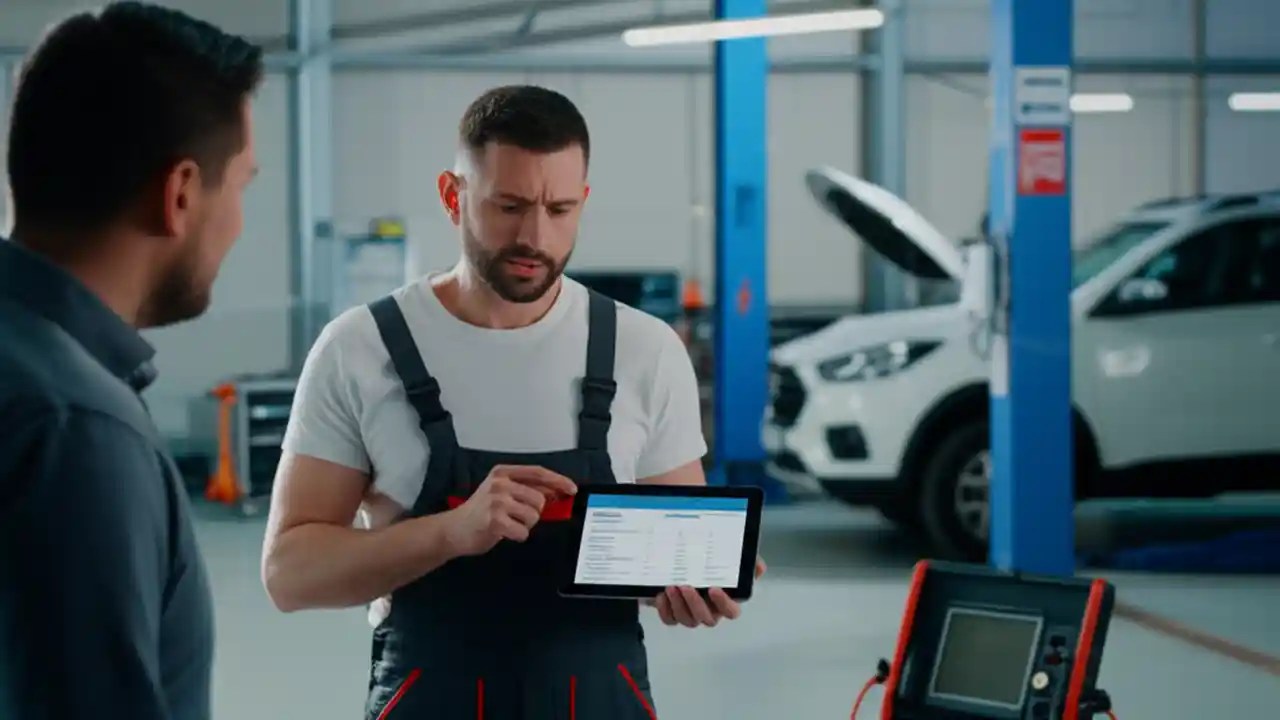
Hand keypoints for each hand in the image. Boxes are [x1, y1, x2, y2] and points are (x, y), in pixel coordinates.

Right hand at [443, 465, 576, 556]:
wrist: (453, 529)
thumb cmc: (480, 512)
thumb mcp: (501, 492)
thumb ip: (526, 489)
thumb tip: (556, 492)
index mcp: (502, 473)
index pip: (538, 473)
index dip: (558, 481)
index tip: (571, 489)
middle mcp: (500, 484)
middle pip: (539, 499)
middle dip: (534, 512)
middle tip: (517, 516)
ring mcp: (497, 502)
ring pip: (533, 516)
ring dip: (525, 525)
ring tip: (508, 524)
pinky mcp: (495, 521)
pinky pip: (523, 532)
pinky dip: (518, 536)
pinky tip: (504, 533)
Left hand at [650, 556, 766, 627]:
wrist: (677, 559)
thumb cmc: (706, 561)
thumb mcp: (728, 556)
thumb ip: (744, 561)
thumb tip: (759, 566)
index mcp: (725, 600)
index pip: (731, 611)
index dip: (723, 604)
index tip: (714, 589)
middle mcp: (710, 610)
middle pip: (708, 619)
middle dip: (696, 604)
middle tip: (686, 586)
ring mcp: (691, 614)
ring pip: (688, 620)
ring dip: (679, 605)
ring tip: (671, 587)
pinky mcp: (673, 613)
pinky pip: (670, 619)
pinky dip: (665, 609)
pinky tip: (662, 595)